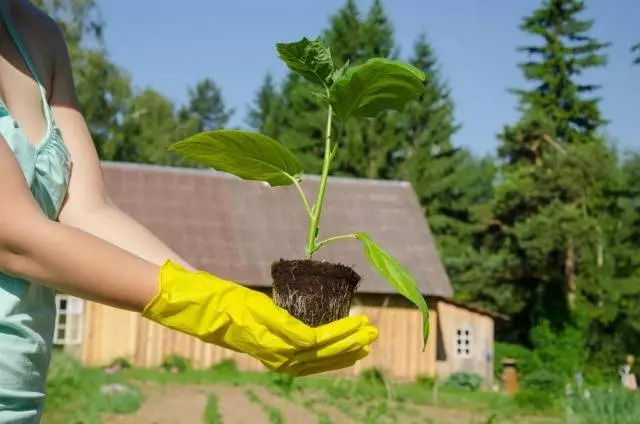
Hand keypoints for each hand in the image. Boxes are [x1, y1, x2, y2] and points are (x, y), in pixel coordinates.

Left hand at [142, 260, 377, 375]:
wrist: (185, 299)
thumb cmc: (209, 302)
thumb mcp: (240, 313)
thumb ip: (260, 318)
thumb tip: (272, 311)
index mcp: (263, 350)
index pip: (303, 363)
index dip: (330, 359)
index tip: (353, 351)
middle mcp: (267, 353)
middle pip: (315, 360)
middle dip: (345, 353)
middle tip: (371, 343)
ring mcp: (267, 343)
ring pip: (317, 351)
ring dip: (345, 343)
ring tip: (368, 333)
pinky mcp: (267, 329)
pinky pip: (307, 337)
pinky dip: (331, 334)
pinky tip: (348, 325)